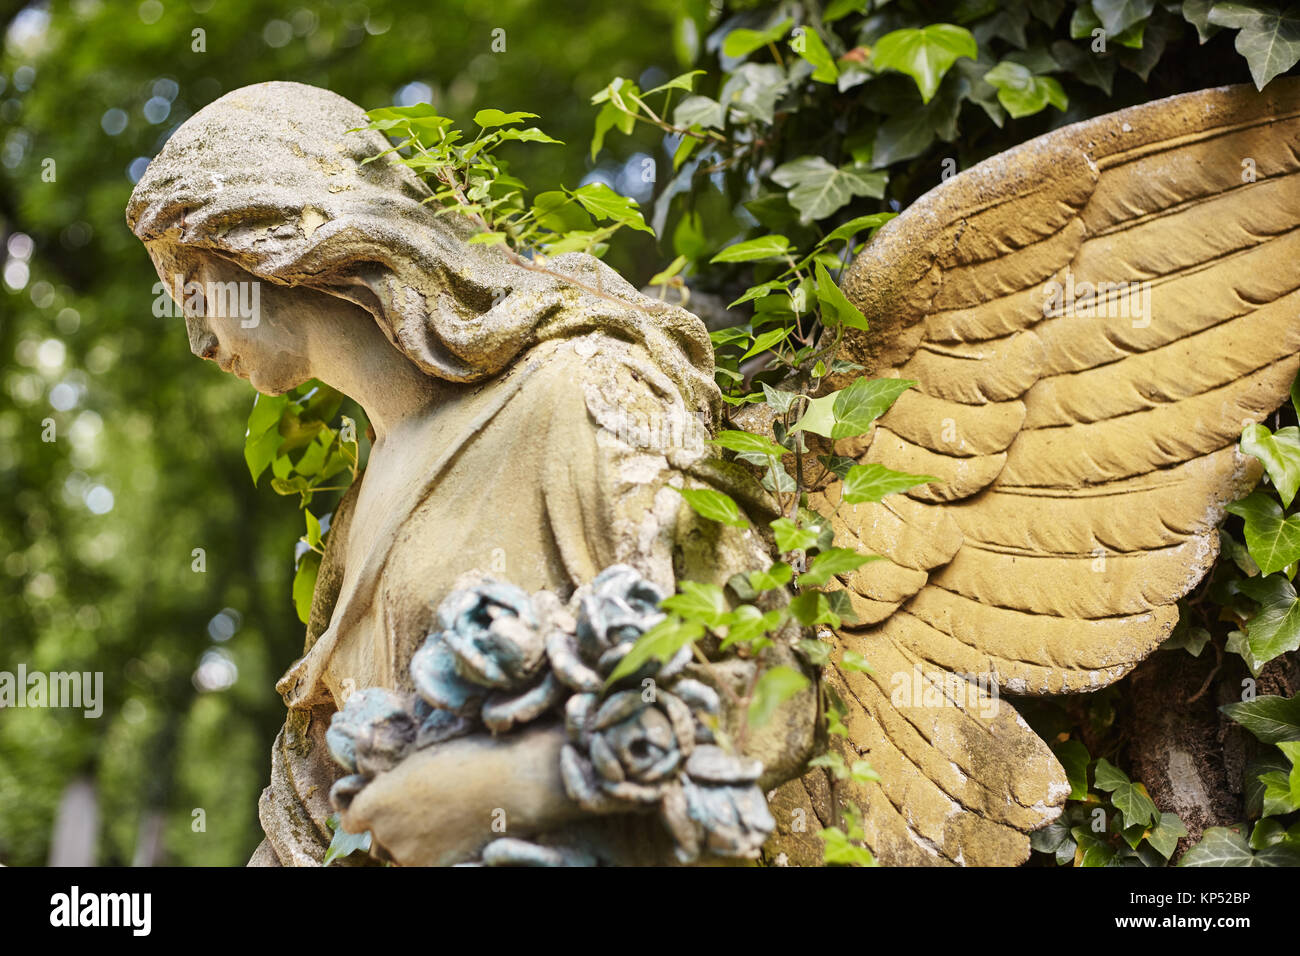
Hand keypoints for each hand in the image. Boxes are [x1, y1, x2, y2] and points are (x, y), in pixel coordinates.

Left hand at [340, 723, 584, 865]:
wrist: (509, 785)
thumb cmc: (469, 760)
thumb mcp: (420, 760)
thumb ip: (394, 782)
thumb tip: (387, 788)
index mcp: (375, 801)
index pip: (352, 819)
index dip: (367, 812)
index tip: (385, 807)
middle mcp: (385, 833)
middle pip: (379, 838)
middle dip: (395, 827)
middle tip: (424, 811)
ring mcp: (409, 855)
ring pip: (403, 854)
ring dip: (416, 842)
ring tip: (446, 821)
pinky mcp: (434, 869)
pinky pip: (424, 862)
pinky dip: (436, 853)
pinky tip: (456, 834)